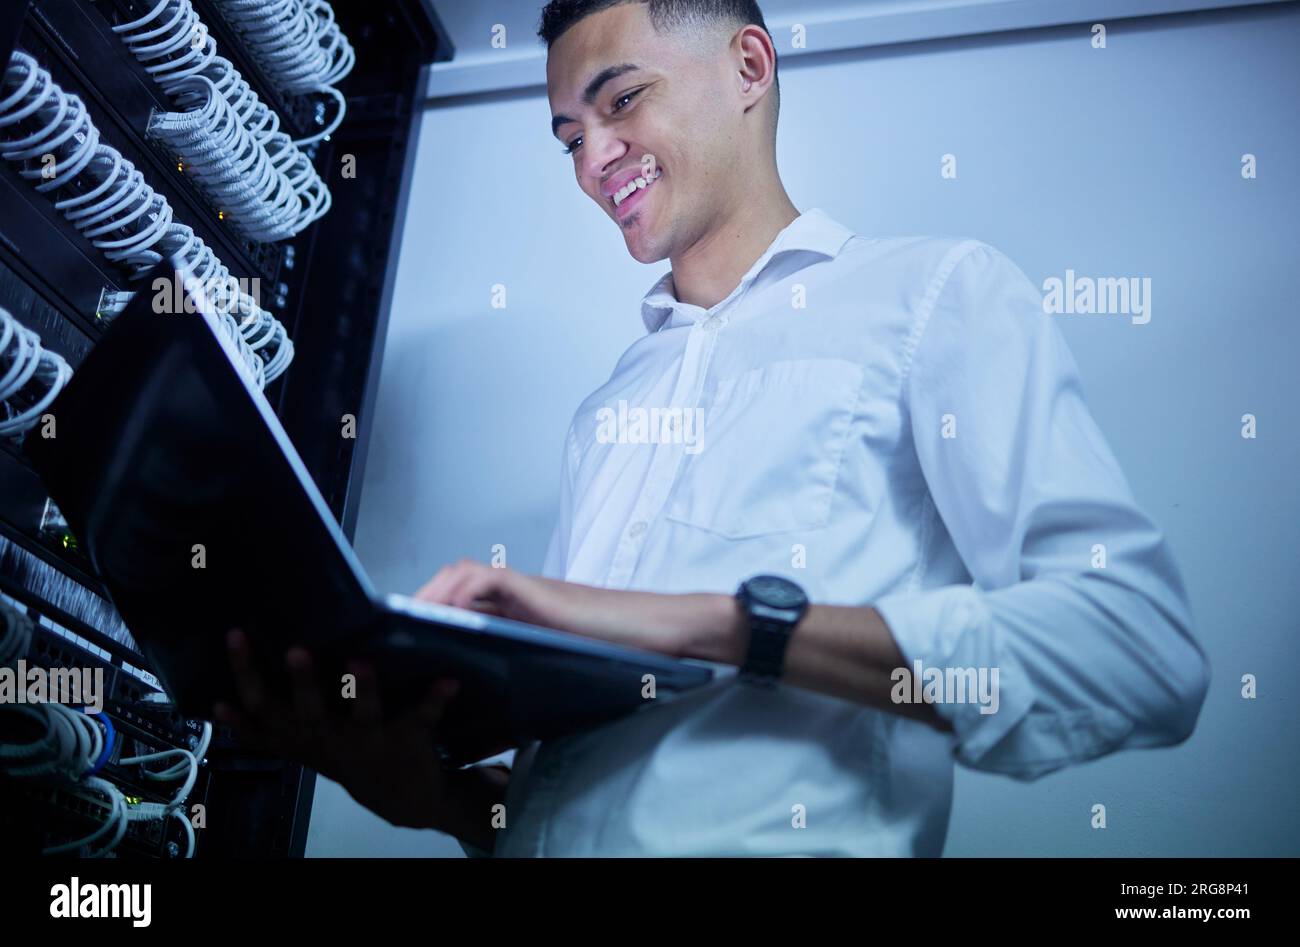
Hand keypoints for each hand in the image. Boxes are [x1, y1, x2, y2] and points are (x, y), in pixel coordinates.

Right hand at [212, 628, 477, 831]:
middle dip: (301, 683)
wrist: (401, 798)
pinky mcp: (408, 740)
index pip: (263, 705)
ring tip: (361, 662)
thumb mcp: (297, 748)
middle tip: (294, 650)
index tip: (235, 636)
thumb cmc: (344, 757)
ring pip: (362, 717)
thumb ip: (260, 729)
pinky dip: (434, 700)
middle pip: (308, 713)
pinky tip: (448, 682)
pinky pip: (421, 719)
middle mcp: (331, 739)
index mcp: (302, 735)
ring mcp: (370, 742)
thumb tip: (218, 705)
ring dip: (361, 691)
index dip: (246, 673)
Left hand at [414, 560, 744, 661]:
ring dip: (427, 595)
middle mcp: (515, 596)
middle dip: (417, 603)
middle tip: (387, 632)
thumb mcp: (557, 666)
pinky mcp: (534, 589)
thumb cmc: (614, 654)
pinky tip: (436, 615)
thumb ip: (526, 670)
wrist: (657, 634)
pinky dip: (456, 592)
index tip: (398, 639)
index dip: (427, 613)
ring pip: (460, 576)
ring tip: (400, 623)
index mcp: (517, 613)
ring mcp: (524, 589)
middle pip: (451, 584)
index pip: (461, 603)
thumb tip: (492, 706)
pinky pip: (483, 580)